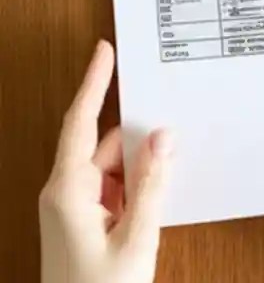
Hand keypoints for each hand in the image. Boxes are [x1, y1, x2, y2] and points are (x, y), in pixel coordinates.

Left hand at [40, 41, 171, 282]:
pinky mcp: (84, 221)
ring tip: (173, 164)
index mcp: (68, 191)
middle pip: (102, 144)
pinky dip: (136, 183)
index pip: (80, 123)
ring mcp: (73, 208)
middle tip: (170, 114)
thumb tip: (163, 137)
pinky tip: (159, 190)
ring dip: (139, 164)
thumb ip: (152, 184)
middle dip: (136, 133)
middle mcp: (64, 194)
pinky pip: (112, 187)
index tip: (104, 51)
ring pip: (110, 167)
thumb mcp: (136, 237)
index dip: (93, 83)